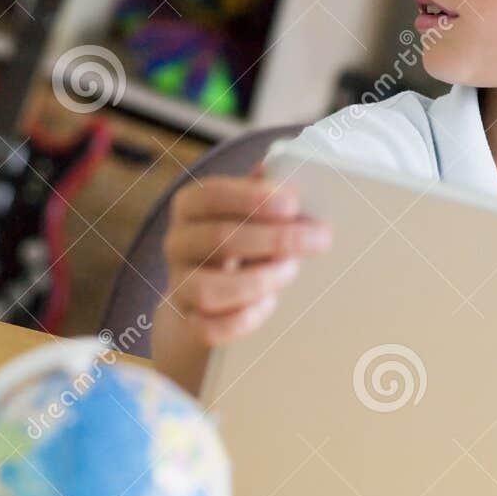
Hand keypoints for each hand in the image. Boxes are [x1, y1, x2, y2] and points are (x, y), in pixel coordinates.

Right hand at [160, 167, 331, 347]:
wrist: (207, 293)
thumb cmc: (238, 241)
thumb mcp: (247, 211)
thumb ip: (264, 191)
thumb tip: (283, 167)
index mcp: (191, 207)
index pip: (211, 194)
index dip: (252, 198)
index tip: (293, 204)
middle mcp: (178, 243)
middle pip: (219, 239)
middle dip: (275, 239)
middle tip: (318, 240)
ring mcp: (180, 284)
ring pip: (209, 289)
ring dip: (259, 281)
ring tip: (289, 271)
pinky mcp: (190, 321)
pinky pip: (211, 328)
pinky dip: (244, 319)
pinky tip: (268, 303)